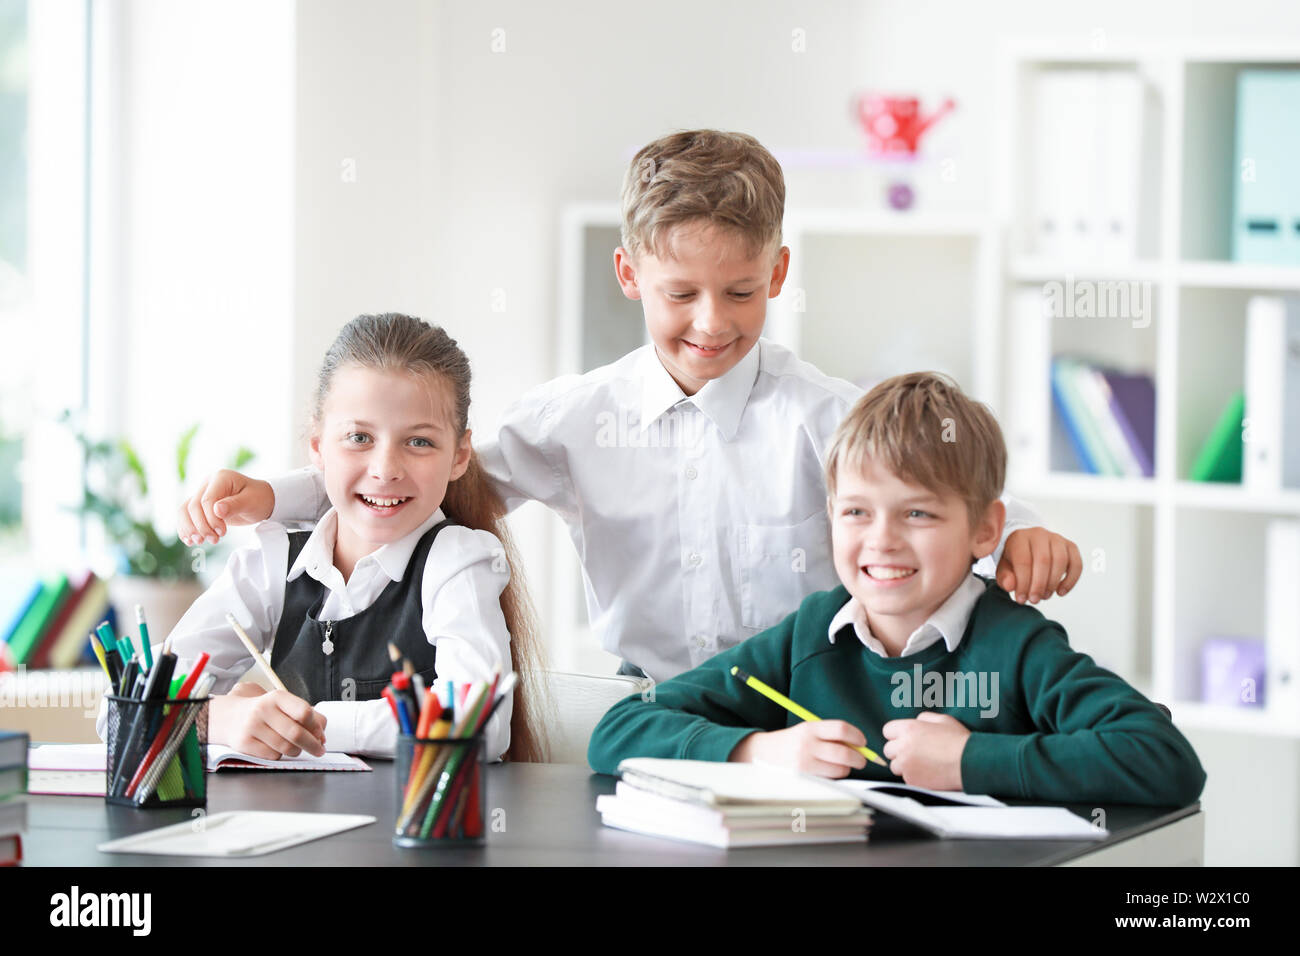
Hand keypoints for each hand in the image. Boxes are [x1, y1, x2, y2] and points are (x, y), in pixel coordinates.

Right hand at [177, 469, 273, 545]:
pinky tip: (190, 540)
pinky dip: (186, 528)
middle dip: (201, 526)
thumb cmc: (259, 498)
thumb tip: (217, 510)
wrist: (261, 500)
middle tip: (214, 540)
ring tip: (199, 542)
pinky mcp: (200, 505)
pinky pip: (186, 516)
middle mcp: (208, 484)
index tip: (222, 533)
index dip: (211, 519)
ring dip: (190, 528)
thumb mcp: (251, 501)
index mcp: (220, 478)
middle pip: (193, 506)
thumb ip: (234, 505)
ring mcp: (202, 493)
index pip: (207, 500)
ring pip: (185, 511)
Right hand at [209, 688, 326, 759]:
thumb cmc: (263, 712)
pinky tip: (276, 748)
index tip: (321, 735)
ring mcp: (252, 726)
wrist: (229, 717)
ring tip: (295, 748)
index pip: (304, 712)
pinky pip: (272, 755)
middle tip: (319, 750)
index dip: (316, 726)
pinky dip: (279, 755)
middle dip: (312, 745)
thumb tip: (321, 735)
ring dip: (296, 751)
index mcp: (277, 697)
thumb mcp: (283, 706)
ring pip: (285, 747)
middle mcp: (263, 709)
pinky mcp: (244, 742)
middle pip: (296, 733)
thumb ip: (306, 716)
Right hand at [729, 720, 868, 777]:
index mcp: (810, 728)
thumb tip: (859, 745)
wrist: (763, 754)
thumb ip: (830, 735)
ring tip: (843, 766)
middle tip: (862, 760)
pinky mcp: (804, 777)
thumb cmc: (791, 742)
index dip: (857, 735)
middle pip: (844, 752)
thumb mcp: (808, 731)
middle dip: (859, 758)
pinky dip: (835, 777)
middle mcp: (807, 744)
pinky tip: (829, 772)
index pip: (841, 729)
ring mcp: (805, 763)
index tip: (862, 742)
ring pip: (839, 769)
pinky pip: (829, 779)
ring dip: (847, 769)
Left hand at [881, 712, 969, 790]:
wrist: (969, 763)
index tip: (904, 739)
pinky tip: (928, 772)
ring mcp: (906, 765)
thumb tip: (916, 721)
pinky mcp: (911, 780)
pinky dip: (914, 777)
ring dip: (904, 765)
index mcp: (908, 729)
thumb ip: (924, 718)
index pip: (887, 731)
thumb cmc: (958, 740)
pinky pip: (906, 778)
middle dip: (899, 751)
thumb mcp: (942, 720)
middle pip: (888, 750)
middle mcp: (903, 746)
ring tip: (923, 763)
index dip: (896, 735)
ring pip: (895, 766)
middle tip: (915, 752)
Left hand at [996, 526, 1081, 603]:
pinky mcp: (1070, 546)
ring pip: (1060, 560)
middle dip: (1039, 584)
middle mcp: (1039, 534)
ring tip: (1045, 596)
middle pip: (1043, 560)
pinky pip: (1076, 563)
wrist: (1028, 545)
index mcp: (1020, 538)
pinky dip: (1071, 580)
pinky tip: (1061, 592)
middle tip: (1034, 600)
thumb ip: (1004, 577)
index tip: (1021, 599)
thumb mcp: (1004, 567)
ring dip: (1053, 583)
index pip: (1023, 561)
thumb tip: (1011, 585)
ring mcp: (1057, 539)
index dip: (1023, 583)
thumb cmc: (1015, 557)